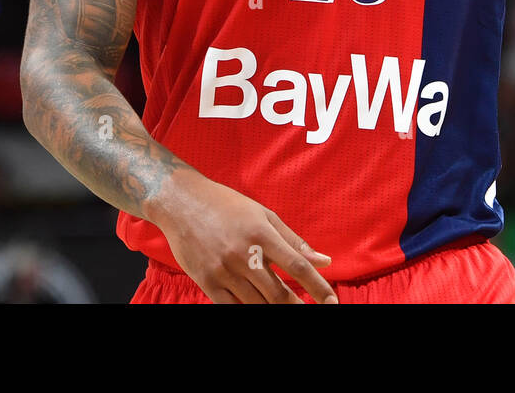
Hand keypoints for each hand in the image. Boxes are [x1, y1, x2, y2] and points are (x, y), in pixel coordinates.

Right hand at [152, 173, 336, 303]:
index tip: (332, 302)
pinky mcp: (206, 282)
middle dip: (297, 307)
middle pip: (278, 292)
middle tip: (310, 312)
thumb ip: (295, 241)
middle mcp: (243, 254)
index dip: (318, 287)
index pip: (298, 266)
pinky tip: (258, 308)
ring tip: (286, 307)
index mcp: (261, 234)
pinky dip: (247, 310)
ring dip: (273, 310)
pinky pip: (230, 307)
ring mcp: (223, 270)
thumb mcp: (264, 215)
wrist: (181, 203)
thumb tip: (325, 261)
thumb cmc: (227, 206)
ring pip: (256, 303)